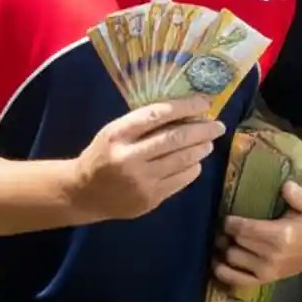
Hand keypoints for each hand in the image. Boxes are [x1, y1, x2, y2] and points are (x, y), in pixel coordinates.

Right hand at [71, 95, 225, 220]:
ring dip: (201, 148)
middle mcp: (129, 157)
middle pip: (175, 138)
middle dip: (202, 129)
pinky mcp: (150, 199)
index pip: (158, 114)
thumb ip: (143, 123)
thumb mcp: (114, 132)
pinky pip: (180, 180)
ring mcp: (141, 181)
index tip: (204, 103)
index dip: (185, 106)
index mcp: (118, 134)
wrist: (84, 193)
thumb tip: (186, 113)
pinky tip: (195, 161)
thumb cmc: (103, 154)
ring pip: (182, 160)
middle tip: (218, 125)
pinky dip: (192, 168)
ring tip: (209, 142)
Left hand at [211, 180, 301, 287]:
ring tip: (223, 240)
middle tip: (223, 226)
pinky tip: (217, 263)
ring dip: (224, 249)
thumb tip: (285, 186)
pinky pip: (238, 280)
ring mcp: (268, 271)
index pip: (244, 228)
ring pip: (232, 259)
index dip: (230, 222)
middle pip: (236, 242)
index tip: (227, 216)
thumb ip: (297, 194)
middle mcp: (272, 255)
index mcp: (281, 235)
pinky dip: (224, 273)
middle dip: (226, 233)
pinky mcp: (267, 280)